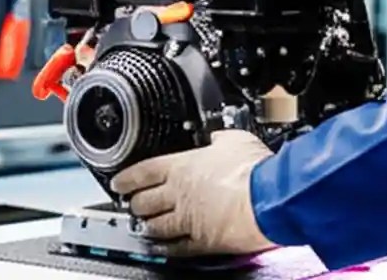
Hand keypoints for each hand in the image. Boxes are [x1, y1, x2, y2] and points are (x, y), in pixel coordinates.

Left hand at [110, 130, 276, 256]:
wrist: (268, 199)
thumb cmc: (252, 169)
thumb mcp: (234, 140)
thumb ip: (220, 139)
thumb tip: (218, 137)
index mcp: (181, 167)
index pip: (143, 172)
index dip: (126, 178)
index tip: (118, 183)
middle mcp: (179, 195)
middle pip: (144, 202)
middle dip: (135, 203)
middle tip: (132, 203)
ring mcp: (188, 221)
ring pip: (156, 226)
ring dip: (147, 226)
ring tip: (143, 226)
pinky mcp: (203, 242)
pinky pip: (177, 248)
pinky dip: (166, 248)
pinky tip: (162, 248)